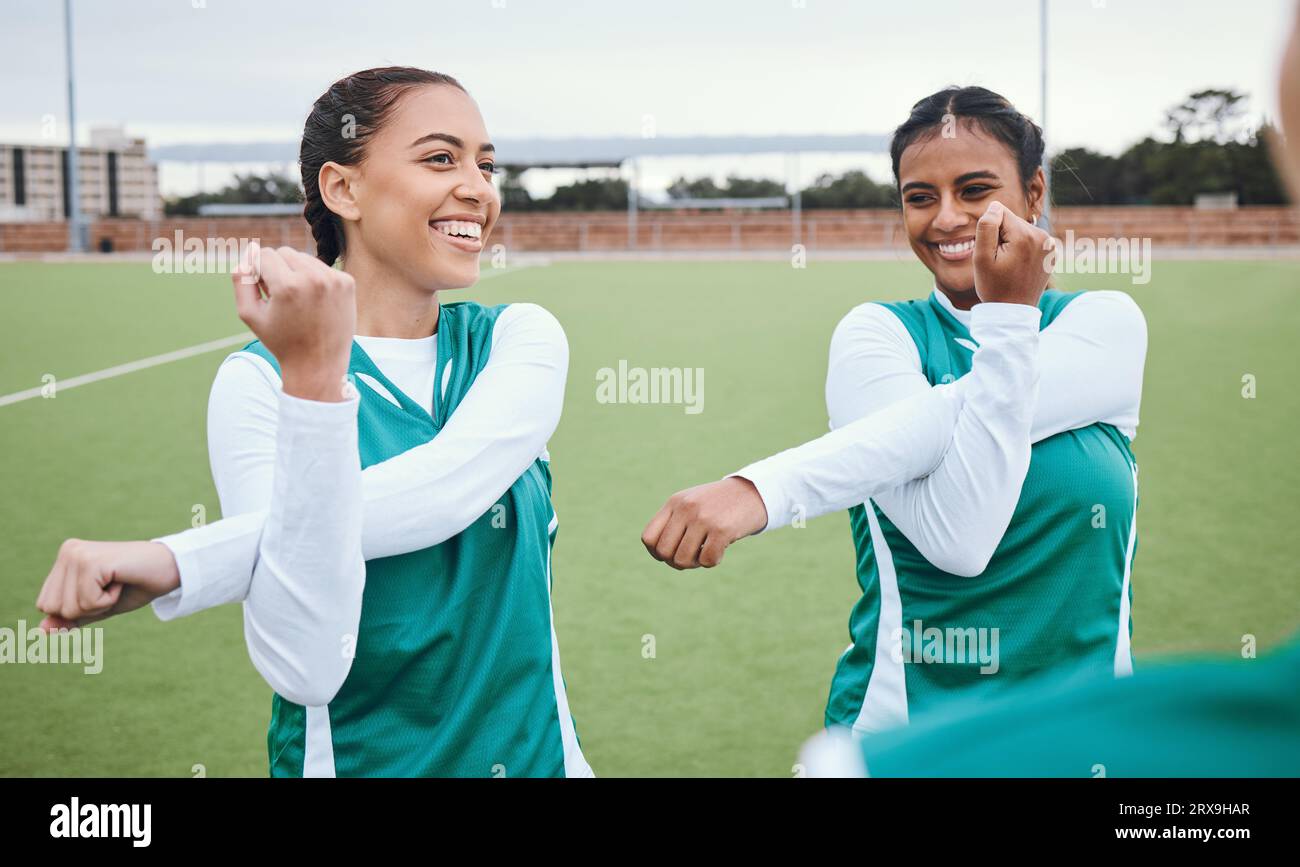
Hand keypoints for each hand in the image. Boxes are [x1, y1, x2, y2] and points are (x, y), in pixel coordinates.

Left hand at [34, 540, 179, 629]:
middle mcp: (68, 552)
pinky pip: (87, 603)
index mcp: (65, 558)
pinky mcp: (92, 563)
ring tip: (117, 584)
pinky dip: (108, 601)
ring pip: (69, 608)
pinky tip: (121, 581)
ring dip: (98, 606)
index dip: (77, 610)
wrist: (172, 567)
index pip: (46, 605)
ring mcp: (78, 555)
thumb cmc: (136, 586)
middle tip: (111, 588)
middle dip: (85, 610)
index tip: (103, 590)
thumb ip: (70, 618)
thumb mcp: (98, 607)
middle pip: (53, 608)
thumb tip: (41, 630)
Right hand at [235, 241, 355, 401]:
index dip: (258, 270)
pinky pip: (323, 267)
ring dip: (296, 272)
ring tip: (297, 301)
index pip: (264, 254)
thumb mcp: (250, 314)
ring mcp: (334, 279)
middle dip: (277, 269)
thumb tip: (248, 251)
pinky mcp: (347, 282)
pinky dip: (315, 279)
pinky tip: (314, 302)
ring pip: (305, 257)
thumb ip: (241, 280)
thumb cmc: (281, 342)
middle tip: (278, 296)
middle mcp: (314, 278)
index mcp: (288, 286)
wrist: (320, 364)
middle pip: (285, 252)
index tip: (262, 289)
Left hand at [641, 477, 768, 569]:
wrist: (753, 492)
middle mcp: (685, 509)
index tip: (673, 553)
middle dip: (676, 562)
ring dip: (695, 563)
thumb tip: (660, 554)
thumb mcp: (691, 504)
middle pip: (664, 553)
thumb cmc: (719, 504)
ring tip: (706, 553)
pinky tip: (720, 551)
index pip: (648, 538)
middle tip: (693, 556)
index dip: (657, 553)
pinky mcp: (722, 529)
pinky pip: (707, 561)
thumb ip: (673, 522)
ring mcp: (703, 518)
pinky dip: (712, 562)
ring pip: (683, 560)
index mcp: (674, 503)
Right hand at [972, 201, 1054, 306]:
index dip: (990, 231)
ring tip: (1009, 265)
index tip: (993, 253)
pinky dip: (1022, 249)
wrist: (1013, 312)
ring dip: (1011, 242)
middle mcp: (1042, 235)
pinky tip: (1019, 266)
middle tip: (1000, 261)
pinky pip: (1030, 239)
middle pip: (1011, 220)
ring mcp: (1049, 244)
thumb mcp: (981, 258)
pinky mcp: (1051, 251)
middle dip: (1001, 236)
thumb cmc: (994, 287)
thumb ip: (986, 227)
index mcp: (1025, 235)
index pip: (999, 213)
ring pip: (1020, 229)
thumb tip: (995, 206)